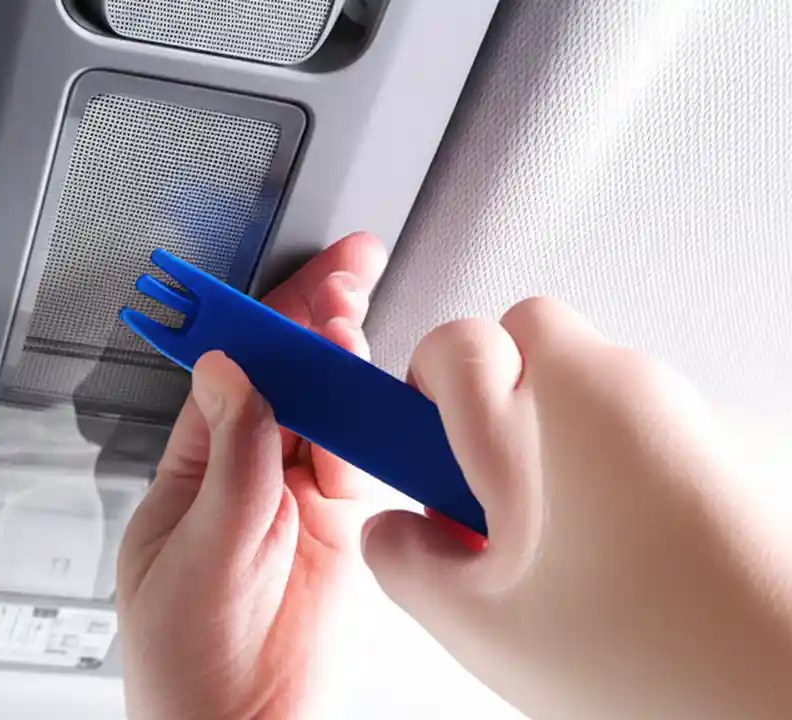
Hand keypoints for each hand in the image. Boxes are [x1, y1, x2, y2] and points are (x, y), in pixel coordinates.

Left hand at [116, 233, 387, 719]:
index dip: (249, 318)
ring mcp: (295, 497)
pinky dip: (371, 425)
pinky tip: (374, 397)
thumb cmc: (183, 658)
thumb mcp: (195, 553)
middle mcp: (244, 474)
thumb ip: (228, 462)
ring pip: (326, 409)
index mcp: (192, 468)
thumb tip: (231, 373)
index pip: (224, 373)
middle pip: (282, 376)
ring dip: (343, 364)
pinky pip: (359, 457)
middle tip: (348, 270)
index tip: (275, 277)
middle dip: (312, 318)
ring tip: (352, 327)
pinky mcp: (341, 524)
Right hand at [365, 297, 791, 719]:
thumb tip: (391, 532)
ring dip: (555, 434)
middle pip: (529, 337)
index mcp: (549, 413)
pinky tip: (617, 554)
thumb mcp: (484, 629)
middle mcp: (620, 389)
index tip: (416, 443)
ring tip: (553, 541)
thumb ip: (404, 564)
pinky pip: (644, 424)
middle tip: (482, 481)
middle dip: (492, 394)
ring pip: (589, 382)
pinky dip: (615, 463)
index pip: (455, 344)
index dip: (423, 393)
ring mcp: (685, 411)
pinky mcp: (732, 444)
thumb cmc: (668, 663)